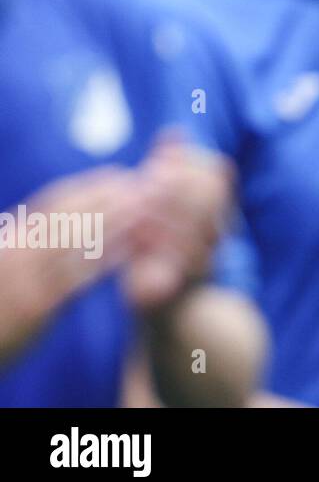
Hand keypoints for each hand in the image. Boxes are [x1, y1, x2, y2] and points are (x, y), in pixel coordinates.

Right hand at [0, 167, 145, 362]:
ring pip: (74, 242)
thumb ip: (27, 240)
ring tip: (142, 208)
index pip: (52, 202)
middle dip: (107, 197)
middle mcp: (16, 252)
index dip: (88, 185)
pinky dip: (102, 262)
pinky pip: (74, 279)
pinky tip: (128, 250)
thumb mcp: (6, 263)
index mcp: (10, 238)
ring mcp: (25, 280)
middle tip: (140, 184)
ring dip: (111, 222)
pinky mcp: (35, 308)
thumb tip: (53, 218)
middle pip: (67, 216)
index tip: (118, 173)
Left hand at [123, 134, 233, 312]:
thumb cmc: (166, 244)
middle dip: (176, 188)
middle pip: (208, 201)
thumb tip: (174, 132)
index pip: (219, 175)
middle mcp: (218, 236)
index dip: (191, 164)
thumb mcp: (170, 203)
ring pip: (194, 232)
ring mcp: (204, 263)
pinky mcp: (182, 288)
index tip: (158, 162)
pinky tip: (132, 238)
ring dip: (165, 217)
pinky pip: (174, 266)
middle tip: (147, 180)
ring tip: (138, 207)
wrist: (172, 305)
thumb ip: (172, 169)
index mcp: (220, 212)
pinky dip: (153, 249)